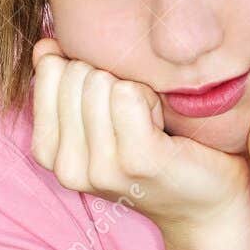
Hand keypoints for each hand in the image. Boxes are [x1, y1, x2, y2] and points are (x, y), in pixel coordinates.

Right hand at [31, 38, 249, 231]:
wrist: (205, 203)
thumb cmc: (153, 152)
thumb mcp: (97, 121)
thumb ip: (64, 84)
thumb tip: (45, 46)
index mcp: (48, 153)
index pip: (49, 71)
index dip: (86, 73)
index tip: (110, 104)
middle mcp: (67, 167)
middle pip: (76, 73)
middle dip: (110, 79)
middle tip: (135, 116)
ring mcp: (101, 168)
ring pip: (101, 82)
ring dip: (134, 89)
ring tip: (150, 122)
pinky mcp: (138, 160)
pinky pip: (129, 93)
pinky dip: (151, 98)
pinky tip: (163, 125)